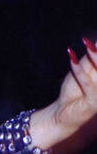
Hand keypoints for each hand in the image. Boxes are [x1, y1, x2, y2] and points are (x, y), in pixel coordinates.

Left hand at [30, 36, 96, 153]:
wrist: (61, 113)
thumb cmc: (74, 90)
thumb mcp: (84, 70)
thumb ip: (92, 57)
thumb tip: (96, 41)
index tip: (96, 41)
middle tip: (92, 42)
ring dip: (96, 58)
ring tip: (87, 46)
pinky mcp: (93, 104)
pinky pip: (88, 85)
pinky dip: (80, 71)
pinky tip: (71, 59)